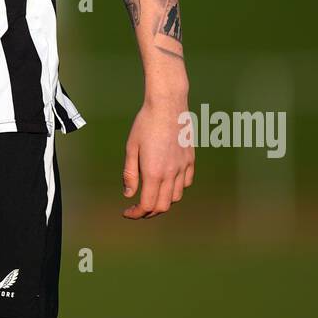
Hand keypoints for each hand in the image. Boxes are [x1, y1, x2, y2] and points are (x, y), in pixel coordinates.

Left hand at [121, 93, 193, 219]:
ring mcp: (183, 167)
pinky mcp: (190, 159)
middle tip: (137, 209)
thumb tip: (129, 195)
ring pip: (175, 197)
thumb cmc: (145, 123)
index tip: (127, 212)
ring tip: (151, 196)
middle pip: (162, 206)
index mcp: (154, 172)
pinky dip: (176, 189)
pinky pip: (186, 182)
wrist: (168, 104)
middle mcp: (171, 173)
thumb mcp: (131, 147)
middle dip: (148, 212)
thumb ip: (130, 173)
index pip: (147, 205)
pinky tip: (166, 183)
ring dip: (162, 202)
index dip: (136, 214)